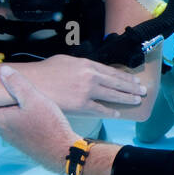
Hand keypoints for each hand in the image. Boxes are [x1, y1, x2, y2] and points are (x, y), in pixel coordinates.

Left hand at [0, 66, 78, 169]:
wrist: (63, 152)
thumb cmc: (49, 127)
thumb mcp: (34, 100)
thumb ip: (18, 84)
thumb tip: (2, 70)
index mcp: (0, 120)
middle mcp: (3, 131)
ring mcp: (14, 139)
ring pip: (4, 122)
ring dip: (6, 112)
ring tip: (14, 100)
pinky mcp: (26, 143)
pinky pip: (16, 128)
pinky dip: (18, 120)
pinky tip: (30, 115)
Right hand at [18, 54, 145, 115]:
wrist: (30, 83)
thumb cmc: (45, 72)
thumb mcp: (66, 61)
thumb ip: (82, 66)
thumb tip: (93, 70)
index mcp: (87, 64)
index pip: (112, 72)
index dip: (126, 78)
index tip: (135, 81)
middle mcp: (90, 76)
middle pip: (117, 83)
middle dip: (132, 88)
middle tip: (144, 91)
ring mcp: (87, 91)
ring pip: (113, 96)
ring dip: (127, 99)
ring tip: (137, 101)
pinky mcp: (81, 105)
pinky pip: (100, 109)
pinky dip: (111, 111)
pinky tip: (119, 113)